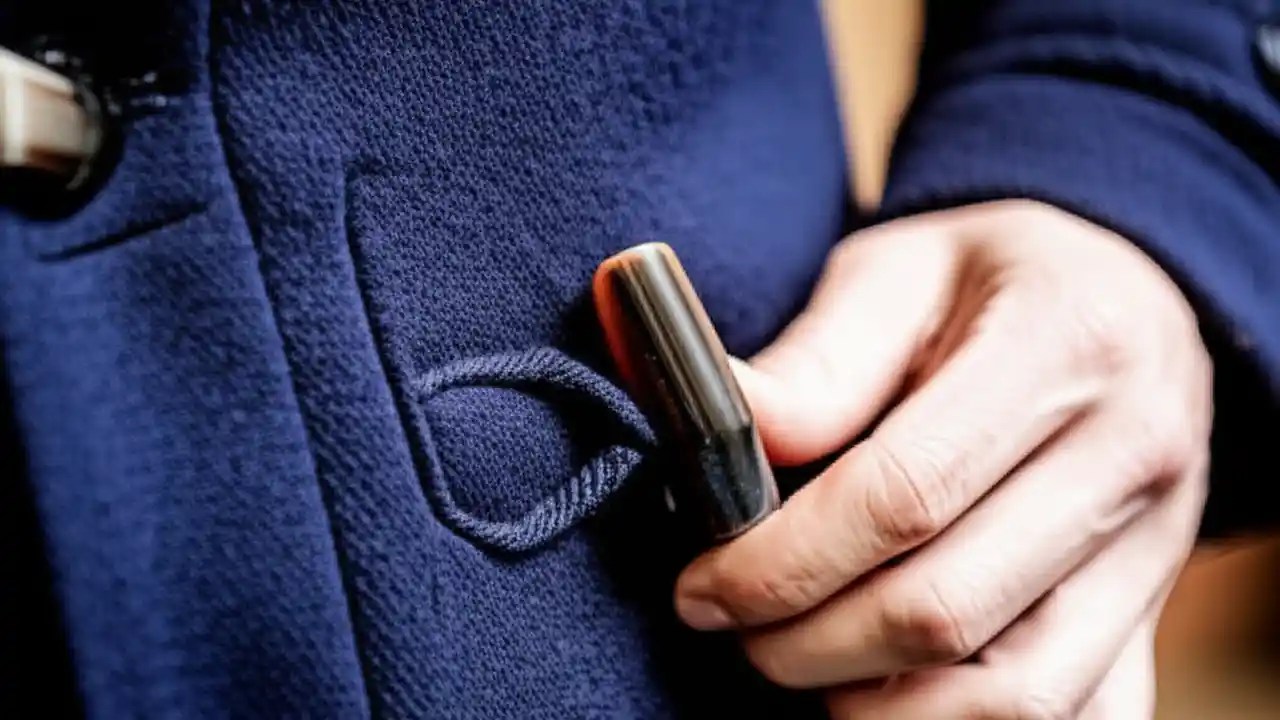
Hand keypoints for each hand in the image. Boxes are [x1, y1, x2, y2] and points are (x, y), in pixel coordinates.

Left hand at [673, 200, 1211, 718]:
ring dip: (882, 709)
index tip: (703, 587)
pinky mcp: (1150, 608)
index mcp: (1065, 346)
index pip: (904, 495)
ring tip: (807, 661)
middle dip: (808, 645)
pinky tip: (893, 692)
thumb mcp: (896, 270)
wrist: (1125, 298)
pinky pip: (1079, 716)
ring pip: (1016, 698)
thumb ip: (817, 360)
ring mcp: (1155, 546)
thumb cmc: (988, 277)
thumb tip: (721, 433)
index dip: (784, 562)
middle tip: (737, 627)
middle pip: (945, 611)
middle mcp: (1132, 455)